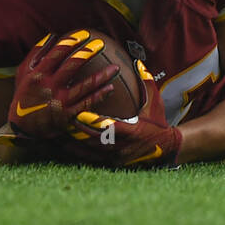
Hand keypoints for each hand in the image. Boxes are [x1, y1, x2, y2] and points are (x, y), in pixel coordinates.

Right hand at [8, 31, 116, 139]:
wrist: (21, 126)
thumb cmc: (23, 94)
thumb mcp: (24, 72)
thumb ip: (36, 53)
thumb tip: (52, 35)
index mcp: (39, 74)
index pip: (57, 53)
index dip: (72, 42)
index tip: (85, 34)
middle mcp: (50, 87)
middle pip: (72, 66)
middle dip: (88, 53)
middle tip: (100, 44)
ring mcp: (60, 102)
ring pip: (84, 86)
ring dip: (101, 76)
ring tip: (115, 67)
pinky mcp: (67, 115)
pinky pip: (86, 104)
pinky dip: (99, 96)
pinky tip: (110, 88)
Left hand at [60, 74, 181, 168]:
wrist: (166, 147)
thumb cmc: (158, 120)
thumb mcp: (155, 101)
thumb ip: (145, 82)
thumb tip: (137, 61)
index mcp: (134, 130)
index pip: (111, 127)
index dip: (94, 122)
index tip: (79, 114)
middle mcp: (124, 146)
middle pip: (96, 140)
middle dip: (77, 132)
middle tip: (60, 121)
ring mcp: (118, 156)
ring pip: (92, 151)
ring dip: (74, 143)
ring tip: (57, 133)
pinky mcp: (114, 163)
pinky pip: (93, 159)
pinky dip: (79, 152)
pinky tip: (65, 146)